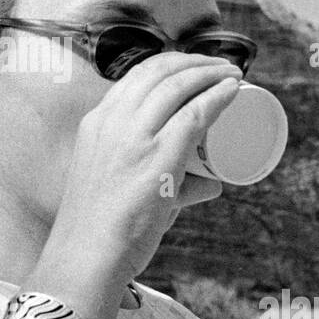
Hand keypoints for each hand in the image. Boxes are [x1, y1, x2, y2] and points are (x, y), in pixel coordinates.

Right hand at [50, 52, 243, 281]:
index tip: (194, 68)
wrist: (85, 257)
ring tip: (232, 74)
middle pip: (158, 71)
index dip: (169, 64)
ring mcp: (133, 138)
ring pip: (178, 85)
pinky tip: (233, 89)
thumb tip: (211, 184)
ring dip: (210, 71)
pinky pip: (194, 113)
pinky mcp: (157, 158)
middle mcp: (112, 122)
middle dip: (194, 61)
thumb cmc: (102, 232)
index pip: (135, 76)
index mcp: (96, 123)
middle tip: (219, 67)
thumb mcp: (121, 188)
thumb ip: (167, 185)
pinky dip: (217, 95)